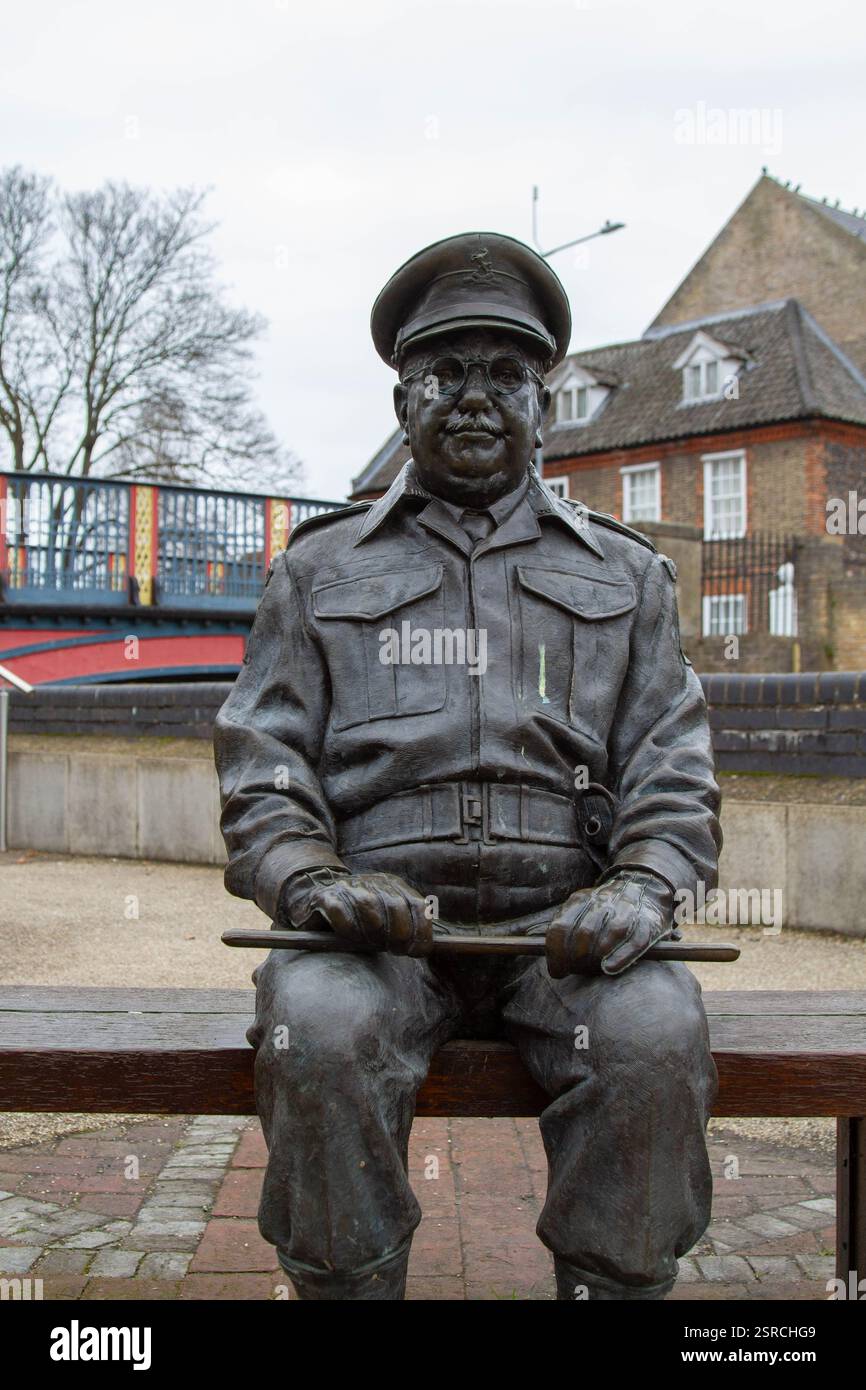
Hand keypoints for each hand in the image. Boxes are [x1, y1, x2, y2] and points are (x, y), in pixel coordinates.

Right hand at [277, 867, 433, 956]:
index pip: (417, 905)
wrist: (313, 902)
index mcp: (393, 885)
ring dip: (373, 933)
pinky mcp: (324, 897)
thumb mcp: (385, 922)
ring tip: (371, 945)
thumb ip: (405, 930)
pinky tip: (349, 938)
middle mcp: (373, 882)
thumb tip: (426, 950)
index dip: (421, 931)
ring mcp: (348, 887)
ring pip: (368, 907)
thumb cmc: (356, 920)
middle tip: (394, 951)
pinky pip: (340, 912)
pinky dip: (348, 929)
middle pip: (395, 906)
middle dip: (399, 934)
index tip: (418, 952)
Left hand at [545, 870, 676, 978]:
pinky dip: (620, 957)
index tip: (557, 971)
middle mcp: (602, 902)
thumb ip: (557, 923)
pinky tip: (609, 969)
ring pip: (608, 935)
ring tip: (592, 971)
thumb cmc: (605, 908)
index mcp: (580, 899)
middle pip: (584, 934)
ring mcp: (626, 911)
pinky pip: (633, 942)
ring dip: (596, 959)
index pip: (561, 927)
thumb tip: (527, 936)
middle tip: (576, 972)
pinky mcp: (648, 923)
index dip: (556, 954)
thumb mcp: (578, 908)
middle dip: (576, 959)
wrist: (645, 887)